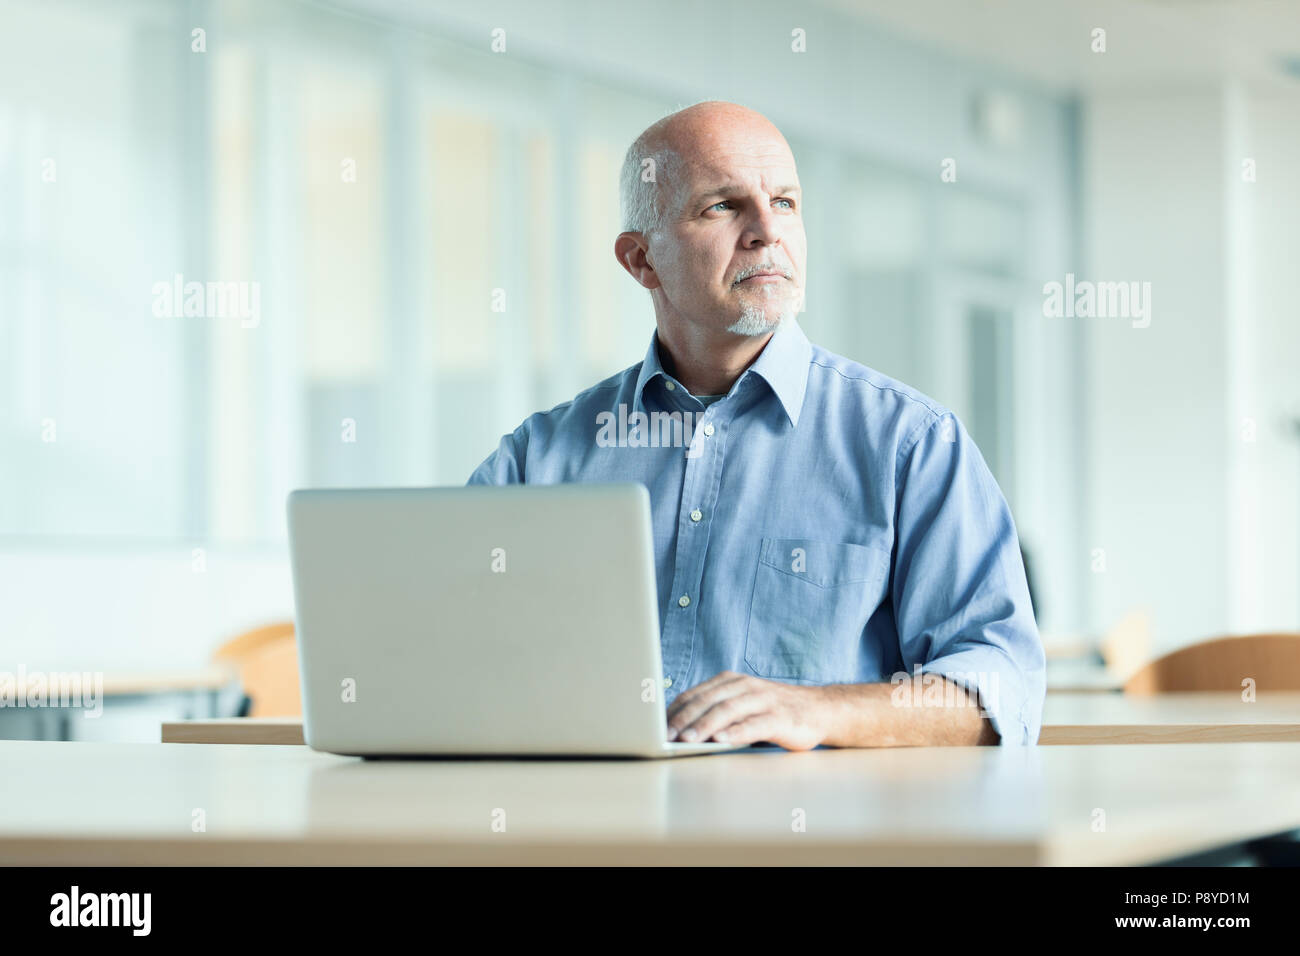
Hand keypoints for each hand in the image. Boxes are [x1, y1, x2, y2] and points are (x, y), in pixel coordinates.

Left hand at [666, 671, 827, 750]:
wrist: (819, 709)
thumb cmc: (772, 710)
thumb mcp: (741, 704)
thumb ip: (715, 710)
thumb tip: (677, 728)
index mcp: (730, 681)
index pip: (695, 695)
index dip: (674, 711)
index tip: (655, 727)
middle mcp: (744, 686)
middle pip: (708, 701)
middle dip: (684, 719)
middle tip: (665, 736)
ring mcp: (763, 700)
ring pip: (728, 711)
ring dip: (705, 726)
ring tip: (687, 740)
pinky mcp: (780, 717)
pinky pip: (755, 724)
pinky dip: (736, 732)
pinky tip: (721, 740)